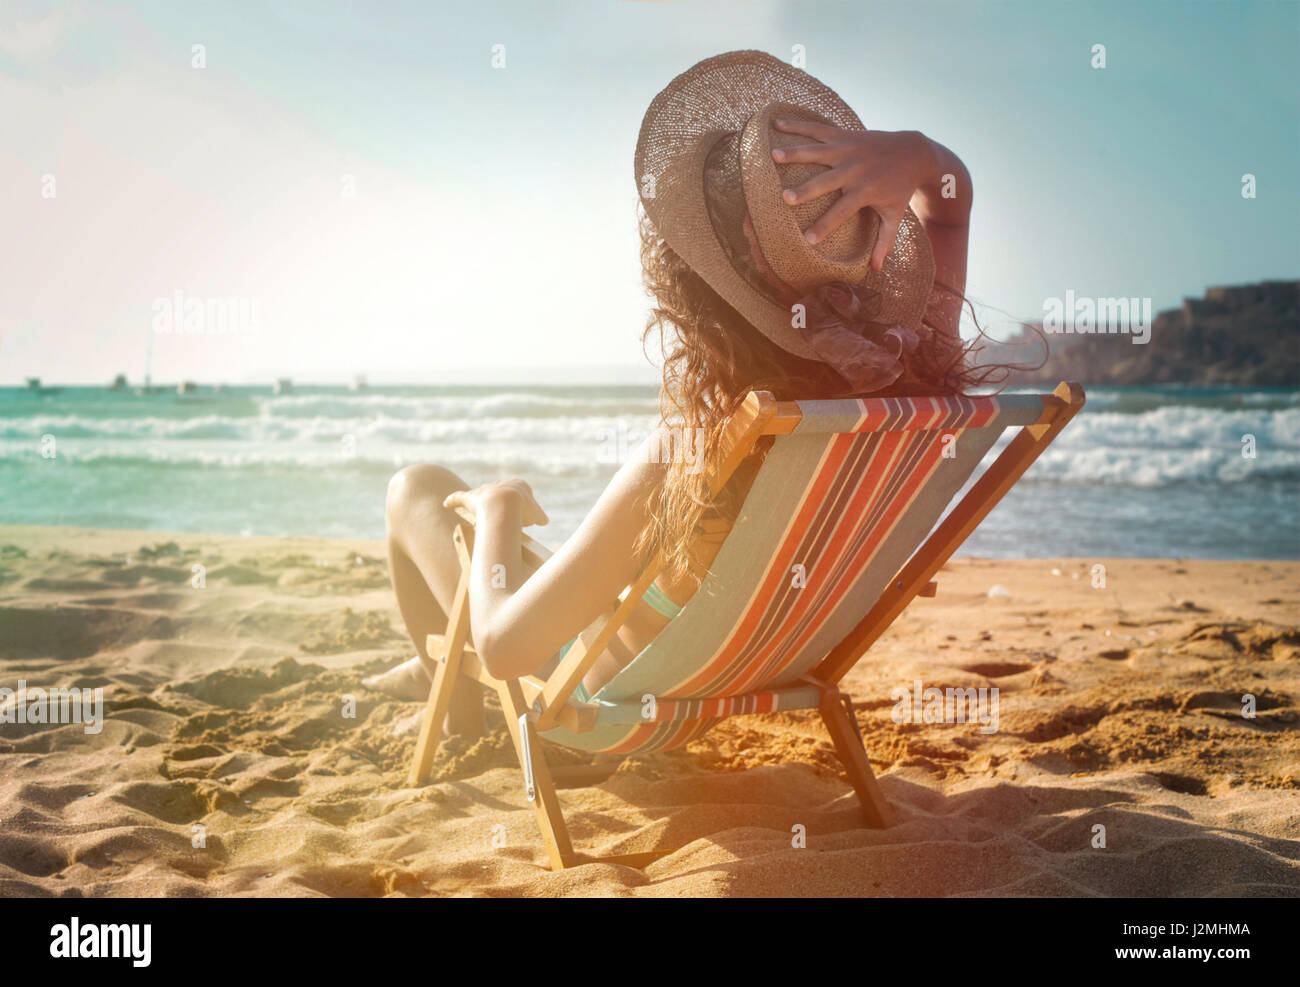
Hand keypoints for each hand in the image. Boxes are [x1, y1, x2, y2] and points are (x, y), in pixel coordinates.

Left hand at [444, 479, 548, 526]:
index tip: (522, 516)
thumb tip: (543, 521)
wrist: (505, 504)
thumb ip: (540, 517)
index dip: (522, 505)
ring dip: (479, 504)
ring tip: (478, 515)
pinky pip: (458, 497)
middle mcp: (500, 485)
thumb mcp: (537, 516)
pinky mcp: (469, 497)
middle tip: (502, 516)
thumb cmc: (523, 510)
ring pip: (480, 496)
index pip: (521, 493)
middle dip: (501, 503)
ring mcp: (484, 490)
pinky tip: (446, 504)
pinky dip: (453, 500)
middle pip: (501, 493)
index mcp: (519, 485)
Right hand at [771, 120, 934, 268]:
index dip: (826, 226)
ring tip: (773, 155)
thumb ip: (885, 242)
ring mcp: (849, 149)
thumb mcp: (894, 215)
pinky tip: (776, 123)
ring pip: (819, 151)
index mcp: (866, 190)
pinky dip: (797, 125)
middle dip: (807, 189)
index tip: (808, 240)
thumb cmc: (900, 188)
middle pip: (827, 181)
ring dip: (796, 152)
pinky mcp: (845, 135)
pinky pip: (818, 129)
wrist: (913, 151)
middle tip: (786, 198)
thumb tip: (875, 270)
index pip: (842, 212)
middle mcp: (856, 169)